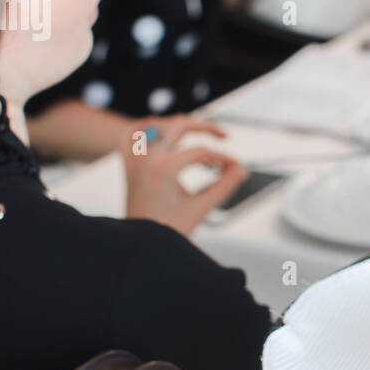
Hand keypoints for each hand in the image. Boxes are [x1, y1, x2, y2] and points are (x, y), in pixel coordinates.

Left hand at [121, 116, 249, 236]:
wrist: (139, 245)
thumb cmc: (167, 230)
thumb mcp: (201, 207)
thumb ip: (225, 186)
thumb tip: (242, 169)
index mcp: (163, 168)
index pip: (201, 152)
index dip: (223, 158)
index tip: (236, 168)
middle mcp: (146, 158)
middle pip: (180, 125)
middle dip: (206, 127)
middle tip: (225, 136)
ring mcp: (134, 159)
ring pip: (155, 124)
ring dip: (176, 126)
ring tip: (196, 136)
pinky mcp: (127, 164)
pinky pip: (131, 134)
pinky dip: (147, 129)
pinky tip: (163, 134)